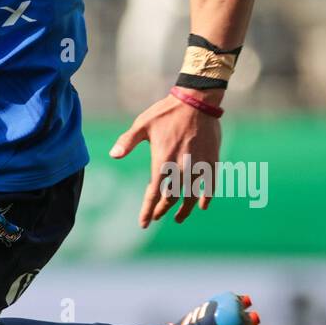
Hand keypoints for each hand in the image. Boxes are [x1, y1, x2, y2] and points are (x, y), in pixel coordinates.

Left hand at [109, 92, 222, 227]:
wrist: (197, 101)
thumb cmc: (166, 112)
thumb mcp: (143, 124)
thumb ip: (127, 141)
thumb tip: (113, 155)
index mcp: (162, 160)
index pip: (154, 193)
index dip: (148, 210)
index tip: (144, 224)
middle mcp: (181, 167)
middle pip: (172, 197)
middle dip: (162, 210)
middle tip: (156, 216)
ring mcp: (199, 165)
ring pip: (191, 196)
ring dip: (185, 209)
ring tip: (179, 218)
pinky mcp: (212, 161)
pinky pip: (211, 186)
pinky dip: (206, 197)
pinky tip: (202, 205)